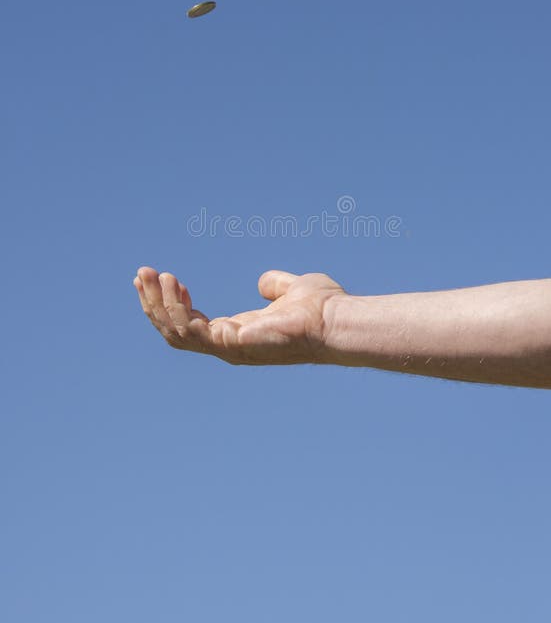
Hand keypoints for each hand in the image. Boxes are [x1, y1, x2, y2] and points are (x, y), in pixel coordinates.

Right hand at [133, 267, 345, 364]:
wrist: (337, 320)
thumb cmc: (321, 308)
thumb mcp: (291, 289)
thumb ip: (275, 286)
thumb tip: (264, 283)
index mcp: (236, 334)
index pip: (190, 326)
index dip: (171, 303)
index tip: (162, 277)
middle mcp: (228, 345)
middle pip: (174, 332)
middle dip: (154, 304)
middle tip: (141, 274)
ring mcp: (229, 349)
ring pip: (175, 334)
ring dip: (159, 304)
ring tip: (152, 275)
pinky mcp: (233, 345)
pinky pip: (191, 332)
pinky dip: (177, 309)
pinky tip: (174, 285)